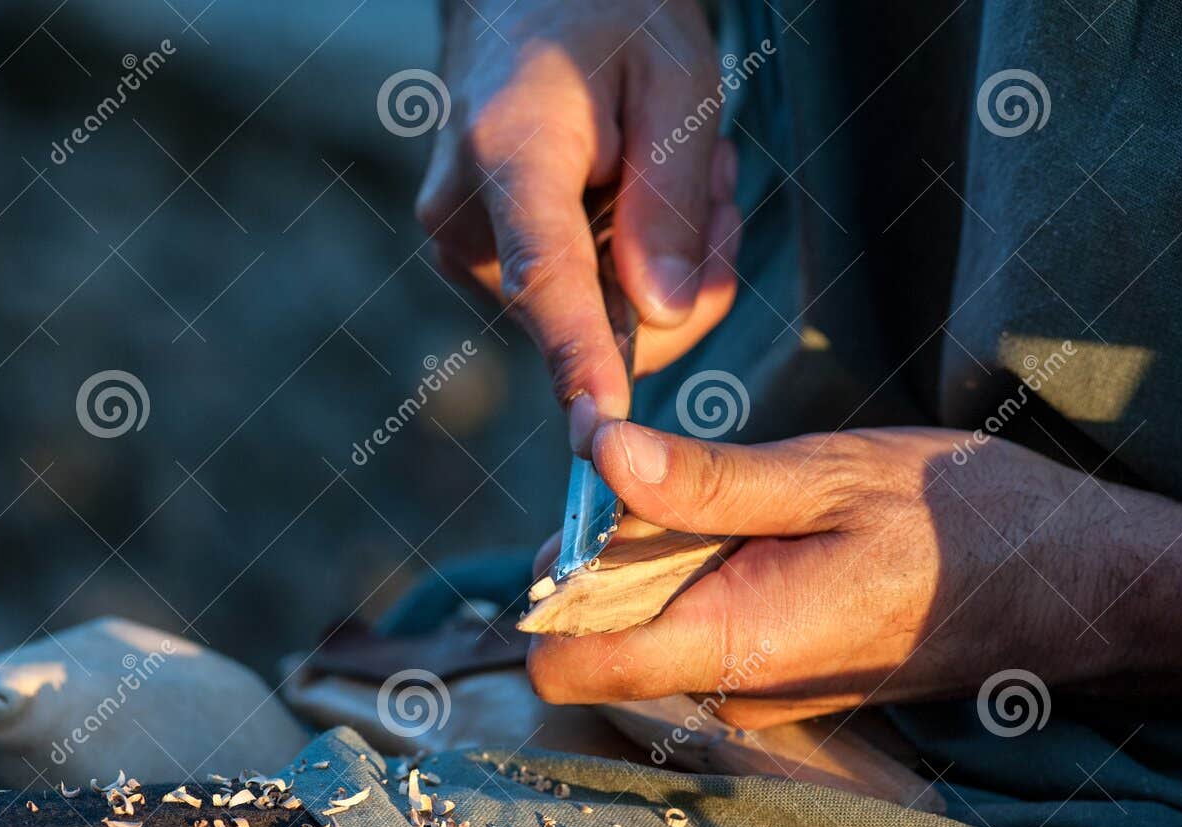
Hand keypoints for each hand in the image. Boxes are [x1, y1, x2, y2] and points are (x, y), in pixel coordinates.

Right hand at [416, 0, 740, 450]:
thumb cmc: (610, 19)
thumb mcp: (677, 80)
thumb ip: (673, 200)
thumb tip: (662, 314)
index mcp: (510, 152)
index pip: (549, 276)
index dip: (580, 357)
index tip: (600, 430)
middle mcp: (467, 217)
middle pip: (595, 315)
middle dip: (681, 274)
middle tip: (716, 177)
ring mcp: (465, 249)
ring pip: (597, 319)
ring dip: (663, 264)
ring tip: (675, 168)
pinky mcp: (480, 266)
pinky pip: (579, 305)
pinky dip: (630, 267)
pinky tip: (638, 194)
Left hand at [527, 423, 1181, 727]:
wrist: (1079, 589)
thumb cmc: (965, 524)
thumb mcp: (829, 475)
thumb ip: (704, 482)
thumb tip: (596, 456)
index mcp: (733, 641)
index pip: (566, 667)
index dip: (549, 588)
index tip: (592, 507)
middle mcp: (736, 689)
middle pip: (601, 638)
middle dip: (608, 556)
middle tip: (677, 474)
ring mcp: (763, 692)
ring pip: (655, 628)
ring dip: (666, 558)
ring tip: (743, 496)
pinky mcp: (788, 677)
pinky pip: (708, 628)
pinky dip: (710, 573)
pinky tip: (773, 527)